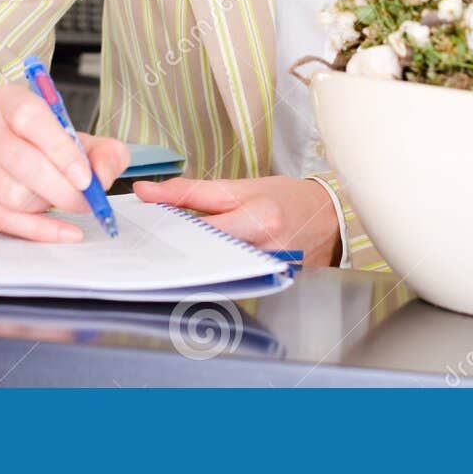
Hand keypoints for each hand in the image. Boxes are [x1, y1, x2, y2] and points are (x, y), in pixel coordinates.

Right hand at [0, 82, 131, 242]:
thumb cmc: (40, 147)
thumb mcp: (77, 141)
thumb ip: (103, 153)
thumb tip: (102, 176)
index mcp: (7, 99)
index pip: (30, 118)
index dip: (60, 149)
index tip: (86, 178)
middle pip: (21, 161)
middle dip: (62, 188)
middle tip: (86, 202)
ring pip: (11, 194)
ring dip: (46, 206)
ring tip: (60, 203)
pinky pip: (0, 218)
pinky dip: (37, 230)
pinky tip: (61, 231)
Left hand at [133, 176, 341, 265]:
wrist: (326, 219)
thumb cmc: (285, 198)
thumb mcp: (239, 186)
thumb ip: (190, 192)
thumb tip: (146, 192)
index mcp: (259, 220)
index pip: (203, 229)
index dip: (170, 226)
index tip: (147, 222)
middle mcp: (265, 251)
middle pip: (206, 256)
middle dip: (178, 249)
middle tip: (153, 243)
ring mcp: (267, 274)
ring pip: (215, 273)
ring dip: (192, 263)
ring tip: (173, 253)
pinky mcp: (267, 287)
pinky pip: (229, 281)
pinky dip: (210, 272)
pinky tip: (197, 265)